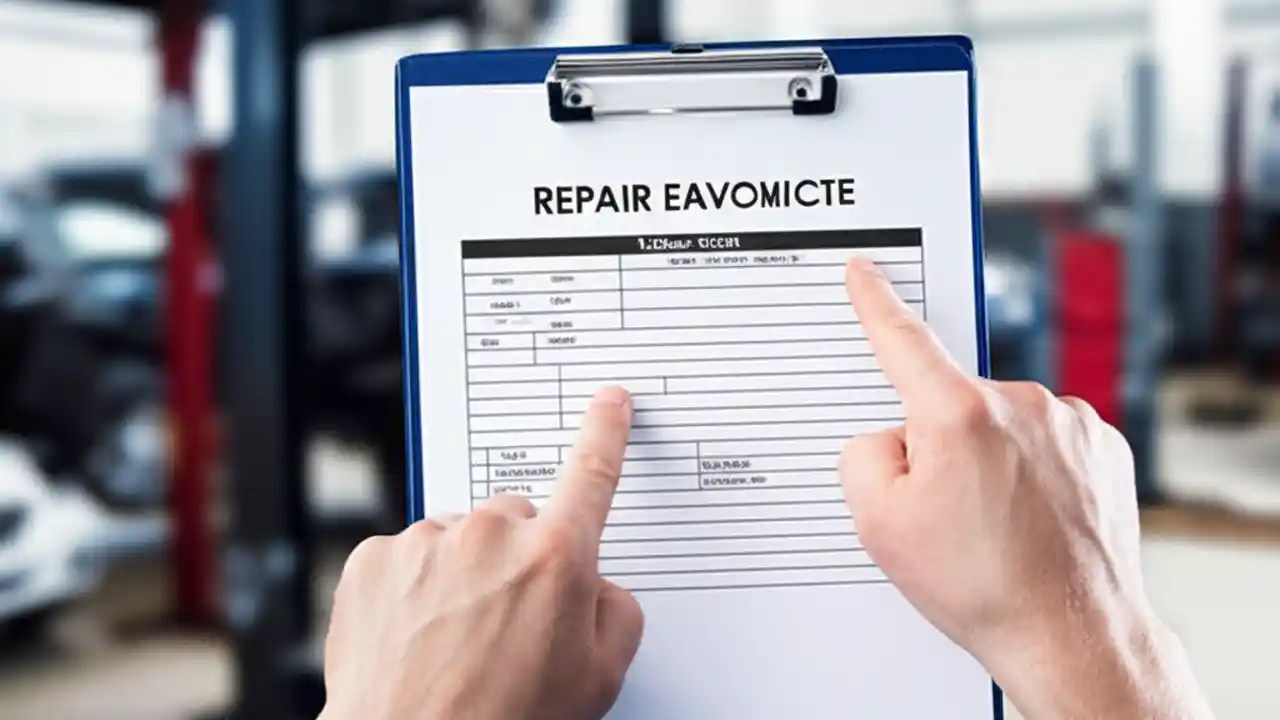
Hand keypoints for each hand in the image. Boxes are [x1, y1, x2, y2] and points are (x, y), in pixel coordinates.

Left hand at [320, 387, 642, 719]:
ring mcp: (425, 543)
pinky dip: (412, 587)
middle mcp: (489, 535)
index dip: (605, 433)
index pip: (592, 475)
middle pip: (515, 518)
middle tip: (508, 621)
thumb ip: (616, 610)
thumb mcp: (600, 677)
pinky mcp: (372, 560)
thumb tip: (594, 583)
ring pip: (457, 539)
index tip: (609, 403)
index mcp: (555, 557)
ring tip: (455, 640)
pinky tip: (417, 636)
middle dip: (517, 555)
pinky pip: (406, 557)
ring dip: (461, 573)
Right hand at [839, 258, 1211, 718]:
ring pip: (1000, 422)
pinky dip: (1033, 468)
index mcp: (957, 415)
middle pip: (949, 403)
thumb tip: (896, 436)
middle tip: (948, 514)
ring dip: (989, 457)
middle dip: (939, 444)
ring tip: (996, 526)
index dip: (874, 302)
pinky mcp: (1104, 444)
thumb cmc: (980, 585)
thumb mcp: (877, 523)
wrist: (1070, 633)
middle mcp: (1019, 403)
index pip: (902, 340)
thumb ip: (864, 453)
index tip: (864, 273)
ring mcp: (1069, 422)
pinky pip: (1045, 438)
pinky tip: (1031, 517)